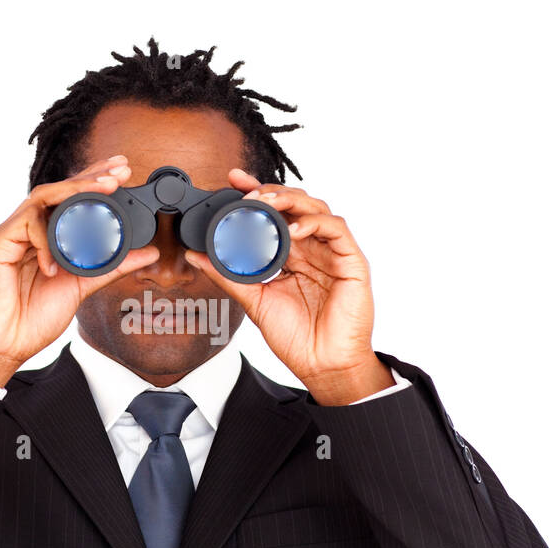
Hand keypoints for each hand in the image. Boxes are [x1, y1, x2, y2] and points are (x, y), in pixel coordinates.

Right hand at [0, 155, 158, 386]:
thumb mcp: (82, 287)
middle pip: (59, 189)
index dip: (96, 180)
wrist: (2, 345)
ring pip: (43, 196)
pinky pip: (25, 224)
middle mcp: (30, 229)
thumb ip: (112, 267)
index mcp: (48, 236)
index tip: (123, 171)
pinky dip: (46, 237)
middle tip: (120, 169)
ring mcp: (13, 234)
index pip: (72, 199)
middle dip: (92, 175)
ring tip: (104, 189)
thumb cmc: (32, 317)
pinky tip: (55, 262)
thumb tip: (148, 253)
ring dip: (75, 189)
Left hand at [183, 168, 393, 404]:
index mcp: (292, 256)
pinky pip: (336, 229)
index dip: (257, 193)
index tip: (233, 180)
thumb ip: (228, 276)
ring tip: (267, 203)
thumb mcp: (255, 300)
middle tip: (246, 191)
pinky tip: (293, 230)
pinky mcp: (352, 262)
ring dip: (290, 201)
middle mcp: (313, 249)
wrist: (323, 366)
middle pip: (296, 205)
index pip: (275, 215)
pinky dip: (314, 223)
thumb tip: (196, 256)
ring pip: (317, 209)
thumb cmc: (296, 338)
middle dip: (271, 191)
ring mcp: (333, 253)